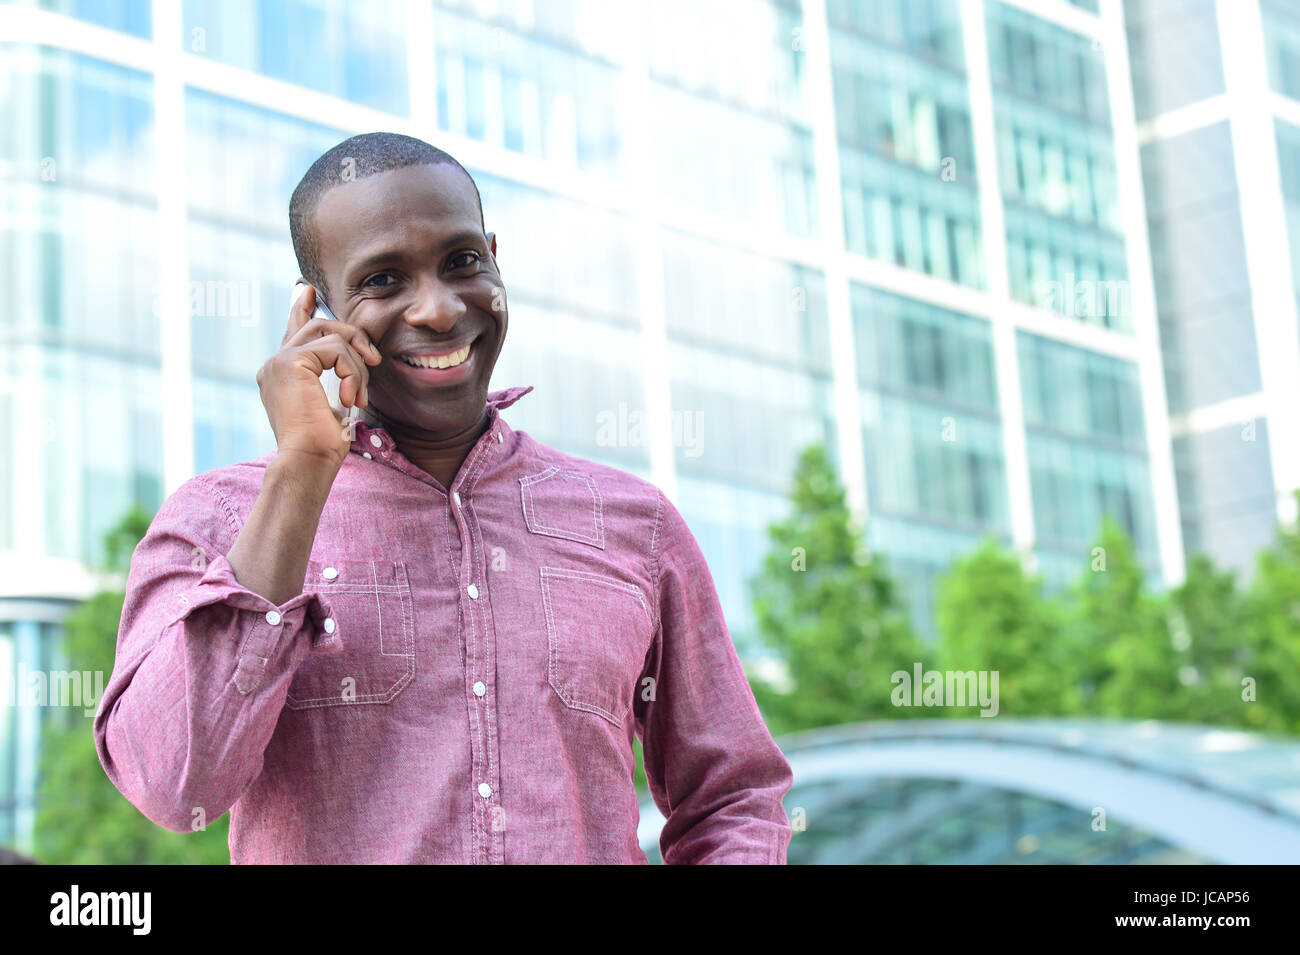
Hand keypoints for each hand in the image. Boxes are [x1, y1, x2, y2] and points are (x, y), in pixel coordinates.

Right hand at [255, 282, 382, 470]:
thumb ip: (333, 377)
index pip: (293, 332)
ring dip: (356, 363)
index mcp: (281, 373)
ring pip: (330, 335)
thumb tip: (356, 356)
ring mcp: (279, 360)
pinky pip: (335, 349)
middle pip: (317, 326)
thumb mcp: (332, 403)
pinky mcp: (291, 361)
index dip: (300, 308)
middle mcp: (274, 364)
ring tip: (359, 394)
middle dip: (351, 335)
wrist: (308, 460)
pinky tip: (350, 397)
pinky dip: (352, 371)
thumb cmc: (323, 443)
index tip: (306, 290)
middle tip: (374, 357)